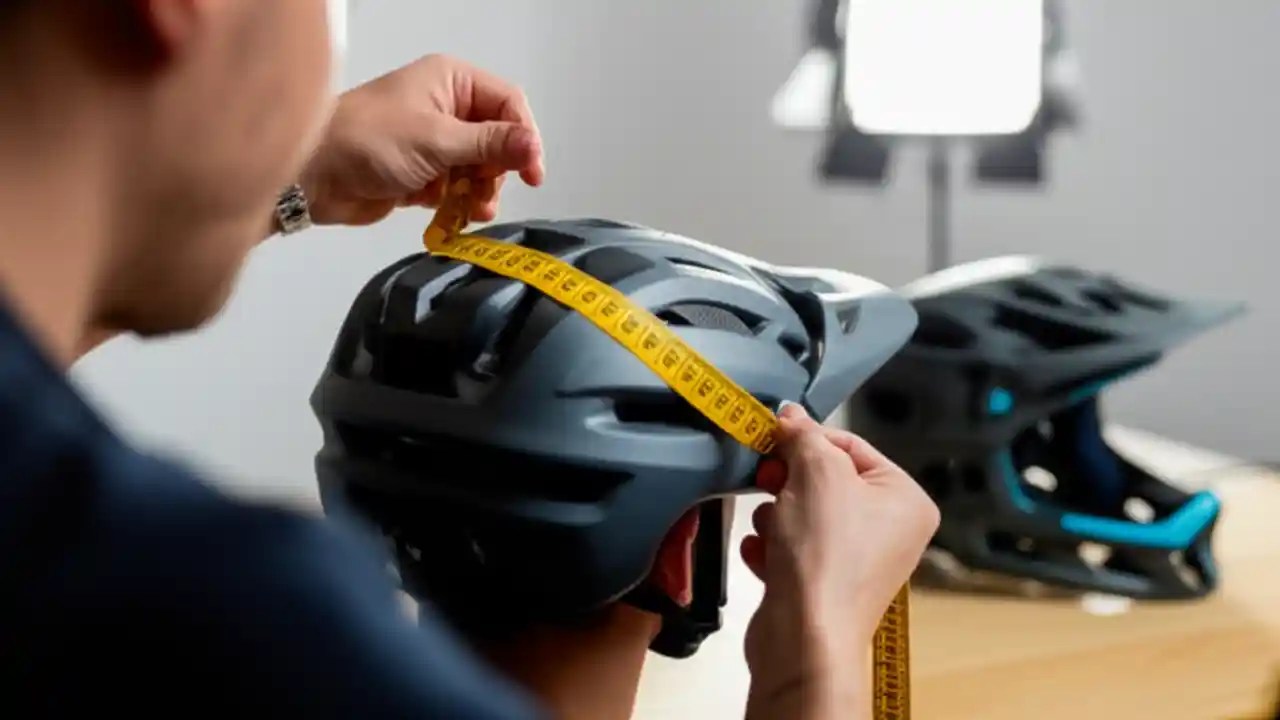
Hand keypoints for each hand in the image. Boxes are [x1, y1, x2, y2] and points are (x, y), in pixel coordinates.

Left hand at [299, 54, 543, 226]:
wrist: (314, 176)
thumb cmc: (370, 142)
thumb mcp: (436, 140)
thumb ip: (489, 145)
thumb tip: (535, 147)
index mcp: (452, 82)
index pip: (508, 104)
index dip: (525, 137)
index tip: (531, 174)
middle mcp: (447, 107)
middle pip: (498, 140)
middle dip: (499, 170)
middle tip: (489, 194)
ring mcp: (435, 142)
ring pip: (481, 168)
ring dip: (483, 192)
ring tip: (474, 210)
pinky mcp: (424, 173)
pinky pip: (460, 188)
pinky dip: (463, 203)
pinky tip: (460, 217)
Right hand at [741, 403, 939, 719]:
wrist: (804, 637)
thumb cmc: (825, 555)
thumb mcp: (816, 472)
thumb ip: (803, 437)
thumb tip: (791, 417)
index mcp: (906, 500)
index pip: (852, 445)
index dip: (808, 438)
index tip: (772, 436)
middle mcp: (890, 531)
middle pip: (826, 479)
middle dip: (788, 480)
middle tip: (767, 480)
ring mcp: (857, 561)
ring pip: (803, 513)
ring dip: (776, 513)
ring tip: (770, 527)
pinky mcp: (824, 585)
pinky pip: (792, 548)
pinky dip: (772, 546)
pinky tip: (763, 554)